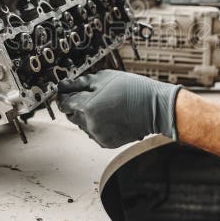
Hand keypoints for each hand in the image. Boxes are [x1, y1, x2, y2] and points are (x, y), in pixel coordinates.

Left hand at [56, 70, 181, 147]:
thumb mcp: (105, 77)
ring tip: (103, 105)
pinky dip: (97, 124)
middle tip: (87, 95)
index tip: (66, 91)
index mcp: (87, 107)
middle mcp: (90, 124)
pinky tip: (109, 115)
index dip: (63, 95)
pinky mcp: (106, 142)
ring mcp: (98, 135)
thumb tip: (65, 84)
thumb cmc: (133, 90)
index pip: (63, 102)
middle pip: (70, 114)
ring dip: (86, 115)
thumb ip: (80, 82)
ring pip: (81, 124)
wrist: (155, 108)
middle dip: (74, 104)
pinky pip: (93, 132)